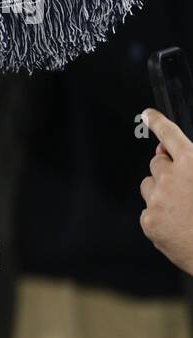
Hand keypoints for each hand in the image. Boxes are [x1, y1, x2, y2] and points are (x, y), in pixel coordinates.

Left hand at [139, 108, 192, 273]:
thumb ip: (192, 162)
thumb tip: (168, 151)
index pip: (170, 136)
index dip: (158, 123)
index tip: (148, 114)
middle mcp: (171, 178)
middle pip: (157, 163)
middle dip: (167, 169)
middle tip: (185, 185)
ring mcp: (157, 200)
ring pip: (149, 185)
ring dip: (161, 191)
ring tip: (183, 206)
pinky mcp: (149, 221)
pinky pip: (149, 209)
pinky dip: (160, 214)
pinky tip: (178, 223)